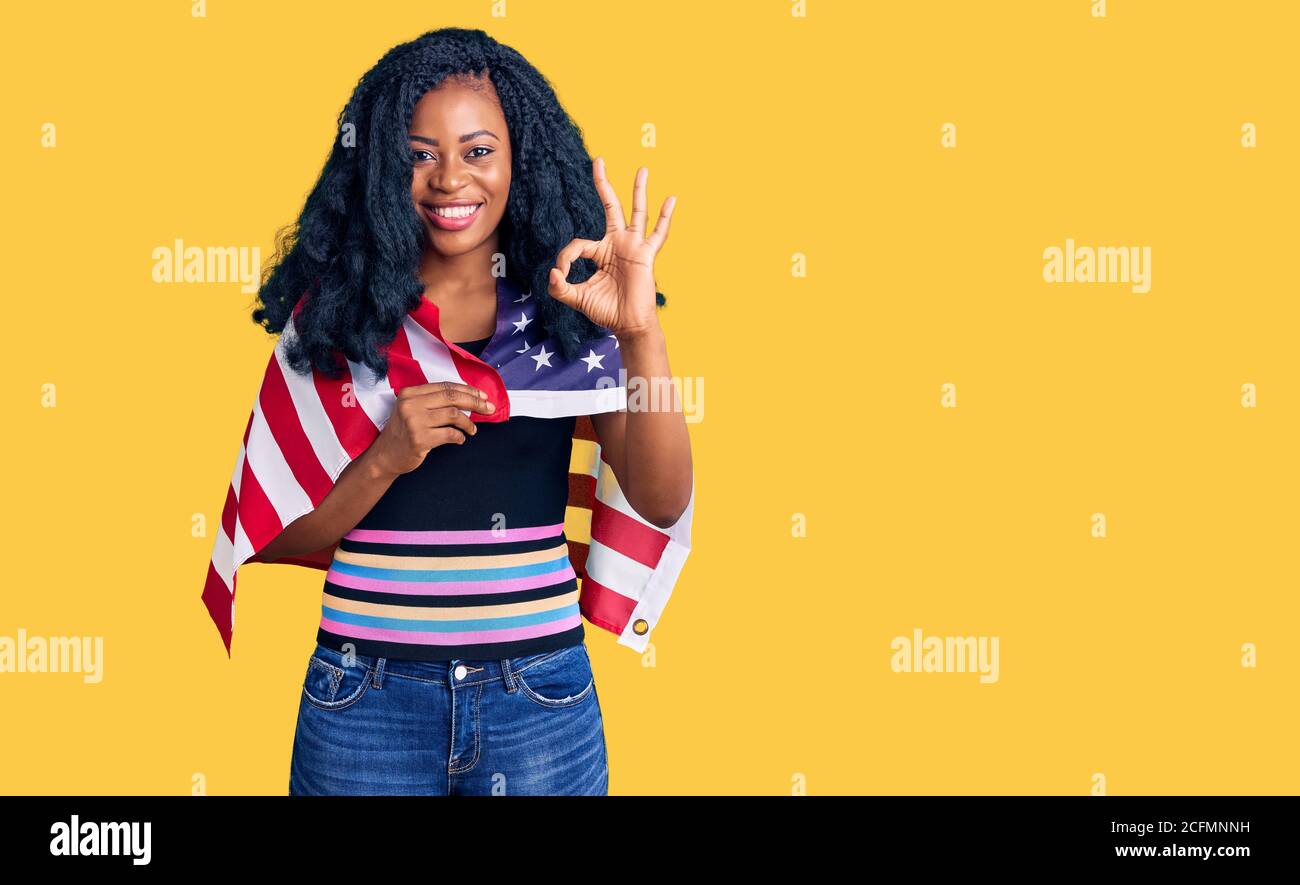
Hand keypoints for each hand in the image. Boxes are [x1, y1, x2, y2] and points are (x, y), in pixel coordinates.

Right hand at [367, 381, 494, 476]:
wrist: (384, 456)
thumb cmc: (404, 432)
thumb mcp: (413, 410)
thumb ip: (434, 402)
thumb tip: (470, 399)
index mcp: (410, 393)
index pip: (446, 386)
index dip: (468, 390)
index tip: (482, 396)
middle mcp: (410, 404)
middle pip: (452, 397)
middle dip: (475, 402)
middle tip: (489, 409)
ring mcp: (414, 422)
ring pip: (453, 415)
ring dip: (468, 423)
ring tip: (472, 430)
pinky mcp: (419, 439)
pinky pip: (449, 434)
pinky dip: (460, 437)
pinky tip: (460, 439)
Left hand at [547, 157, 675, 340]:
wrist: (628, 325)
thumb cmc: (606, 311)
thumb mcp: (577, 298)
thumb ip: (561, 288)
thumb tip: (552, 274)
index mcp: (600, 252)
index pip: (578, 244)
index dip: (565, 257)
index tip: (561, 274)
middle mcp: (617, 244)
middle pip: (610, 206)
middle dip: (603, 184)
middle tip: (598, 160)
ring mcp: (633, 247)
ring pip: (636, 212)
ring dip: (639, 190)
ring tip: (643, 169)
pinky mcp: (645, 255)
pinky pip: (658, 234)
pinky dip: (666, 217)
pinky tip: (671, 199)